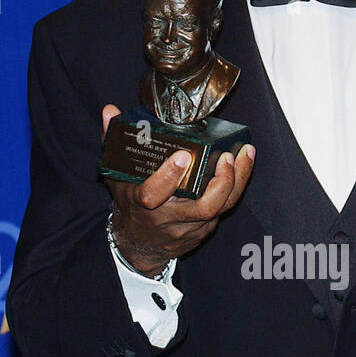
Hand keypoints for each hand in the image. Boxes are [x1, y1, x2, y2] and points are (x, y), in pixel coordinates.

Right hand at [101, 105, 254, 275]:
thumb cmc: (130, 205)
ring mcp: (191, 226)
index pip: (154, 194)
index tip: (184, 155)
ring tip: (245, 154)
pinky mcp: (204, 229)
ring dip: (237, 181)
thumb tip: (110, 111)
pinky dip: (236, 186)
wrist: (140, 245)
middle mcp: (170, 218)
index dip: (168, 176)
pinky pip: (225, 208)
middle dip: (221, 183)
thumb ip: (112, 143)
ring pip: (221, 208)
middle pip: (203, 207)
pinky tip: (244, 164)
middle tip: (227, 157)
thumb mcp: (116, 176)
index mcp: (143, 204)